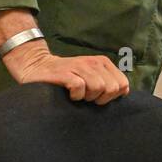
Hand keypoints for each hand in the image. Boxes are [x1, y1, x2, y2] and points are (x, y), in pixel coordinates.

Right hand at [5, 45, 129, 105]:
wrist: (37, 66)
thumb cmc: (67, 77)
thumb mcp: (91, 76)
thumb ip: (108, 82)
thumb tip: (124, 93)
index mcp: (103, 63)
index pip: (123, 84)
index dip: (113, 96)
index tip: (99, 97)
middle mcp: (93, 63)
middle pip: (112, 88)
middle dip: (101, 98)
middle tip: (87, 97)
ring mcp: (79, 67)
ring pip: (98, 88)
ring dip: (88, 97)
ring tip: (78, 95)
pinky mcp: (65, 73)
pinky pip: (80, 87)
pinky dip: (76, 95)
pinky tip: (69, 94)